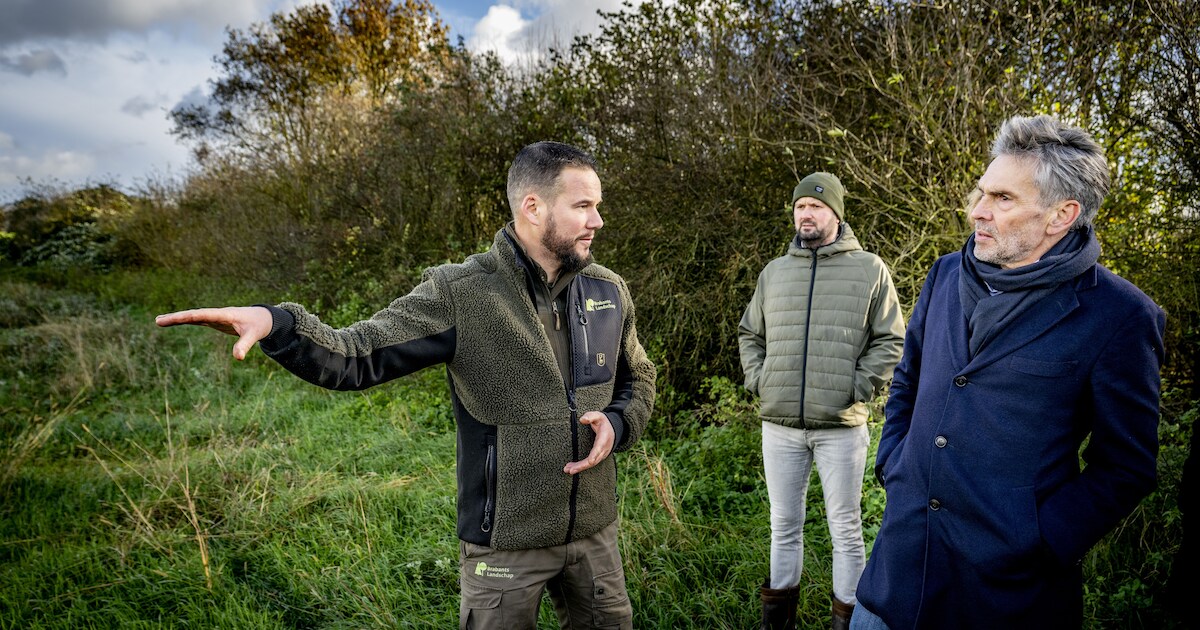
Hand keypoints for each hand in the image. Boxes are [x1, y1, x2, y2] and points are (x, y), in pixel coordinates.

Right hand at [155, 306, 273, 360]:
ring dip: (177, 319)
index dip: (188, 316)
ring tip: (159, 321)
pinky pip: (197, 320)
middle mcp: (217, 314)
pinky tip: (176, 322)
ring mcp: (215, 317)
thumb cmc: (259, 325)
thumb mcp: (254, 335)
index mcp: (224, 314)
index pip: (203, 315)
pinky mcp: (216, 321)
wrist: (264, 318)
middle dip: (176, 317)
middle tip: (158, 320)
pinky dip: (186, 321)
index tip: (174, 318)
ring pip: (193, 317)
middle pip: (193, 314)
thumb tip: (238, 358)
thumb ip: (245, 345)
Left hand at [564, 411, 613, 474]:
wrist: (613, 430)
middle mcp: (603, 449)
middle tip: (570, 469)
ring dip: (580, 468)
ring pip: (591, 464)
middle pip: (593, 460)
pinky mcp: (598, 457)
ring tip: (567, 470)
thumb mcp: (598, 416)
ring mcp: (601, 454)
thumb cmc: (603, 423)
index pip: (599, 448)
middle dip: (582, 465)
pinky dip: (581, 466)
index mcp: (604, 439)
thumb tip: (582, 419)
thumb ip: (590, 416)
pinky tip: (572, 468)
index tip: (590, 461)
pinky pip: (590, 464)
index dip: (594, 455)